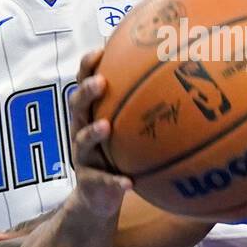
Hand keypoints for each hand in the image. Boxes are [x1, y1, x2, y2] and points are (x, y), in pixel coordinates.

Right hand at [65, 48, 132, 216]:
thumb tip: (169, 73)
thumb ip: (137, 105)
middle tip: (100, 83)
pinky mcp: (90, 182)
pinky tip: (129, 183)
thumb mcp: (122, 128)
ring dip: (93, 133)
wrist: (98, 196)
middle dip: (86, 93)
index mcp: (89, 114)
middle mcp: (80, 131)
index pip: (83, 84)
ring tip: (106, 127)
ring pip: (82, 141)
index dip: (87, 67)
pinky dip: (115, 181)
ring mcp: (83, 157)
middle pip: (77, 107)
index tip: (99, 50)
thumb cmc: (115, 152)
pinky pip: (103, 181)